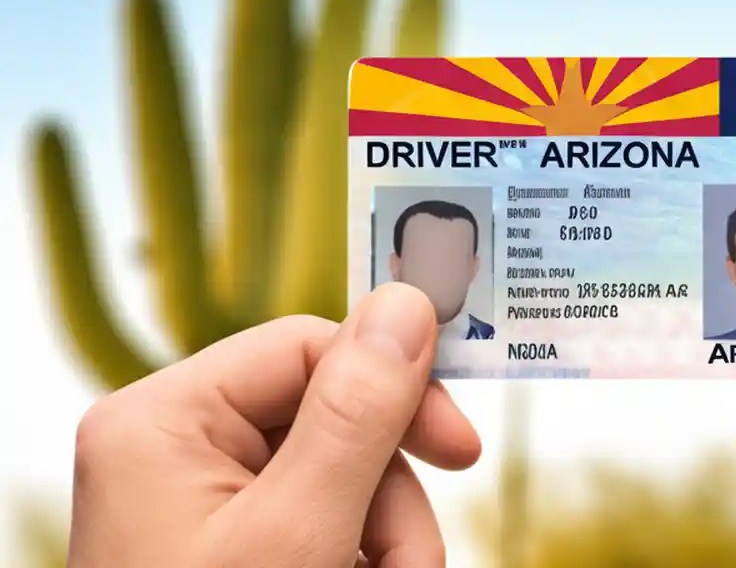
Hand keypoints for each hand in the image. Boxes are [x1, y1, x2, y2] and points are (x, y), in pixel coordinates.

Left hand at [67, 283, 478, 566]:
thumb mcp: (298, 535)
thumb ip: (355, 416)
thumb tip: (406, 303)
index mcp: (164, 421)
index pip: (308, 347)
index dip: (395, 388)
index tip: (462, 450)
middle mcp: (178, 448)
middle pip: (334, 417)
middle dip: (388, 499)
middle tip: (409, 567)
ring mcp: (204, 500)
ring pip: (343, 475)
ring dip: (384, 541)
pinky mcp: (235, 542)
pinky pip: (327, 519)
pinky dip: (361, 558)